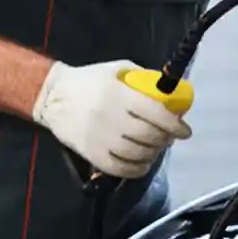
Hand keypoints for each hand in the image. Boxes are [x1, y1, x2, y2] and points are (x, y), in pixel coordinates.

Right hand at [31, 59, 191, 178]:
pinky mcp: (92, 155)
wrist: (53, 97)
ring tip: (156, 148)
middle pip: (149, 135)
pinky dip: (137, 169)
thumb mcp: (116, 69)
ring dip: (153, 154)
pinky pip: (120, 168)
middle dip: (165, 139)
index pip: (156, 113)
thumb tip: (168, 92)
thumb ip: (142, 78)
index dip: (174, 125)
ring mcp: (101, 139)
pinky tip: (142, 163)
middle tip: (169, 137)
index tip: (184, 131)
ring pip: (138, 154)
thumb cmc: (89, 80)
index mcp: (120, 94)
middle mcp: (112, 118)